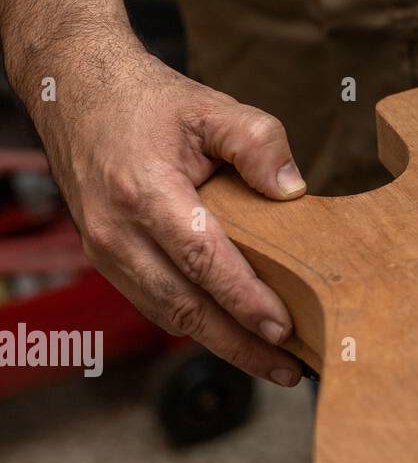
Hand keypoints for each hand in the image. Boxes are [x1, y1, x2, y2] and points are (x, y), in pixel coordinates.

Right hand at [37, 49, 306, 385]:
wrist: (79, 94)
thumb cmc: (150, 103)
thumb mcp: (212, 107)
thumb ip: (259, 141)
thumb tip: (293, 190)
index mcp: (145, 193)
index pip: (202, 260)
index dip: (243, 299)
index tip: (282, 327)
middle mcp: (117, 232)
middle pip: (183, 304)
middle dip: (238, 344)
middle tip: (290, 368)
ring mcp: (106, 250)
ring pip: (167, 313)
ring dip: (220, 343)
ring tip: (273, 364)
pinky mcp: (107, 258)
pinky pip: (154, 302)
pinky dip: (195, 324)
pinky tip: (233, 335)